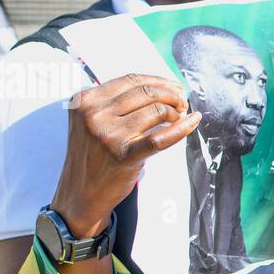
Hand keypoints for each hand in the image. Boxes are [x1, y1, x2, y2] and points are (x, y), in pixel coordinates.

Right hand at [50, 73, 197, 237]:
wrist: (81, 194)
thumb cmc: (93, 155)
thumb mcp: (90, 121)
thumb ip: (114, 102)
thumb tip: (161, 87)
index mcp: (85, 100)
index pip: (130, 80)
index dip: (158, 81)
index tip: (175, 87)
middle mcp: (94, 114)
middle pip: (145, 93)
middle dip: (171, 95)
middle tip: (182, 103)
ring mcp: (108, 135)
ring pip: (156, 111)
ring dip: (175, 112)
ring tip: (180, 117)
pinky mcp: (124, 156)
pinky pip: (161, 138)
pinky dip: (182, 128)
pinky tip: (193, 122)